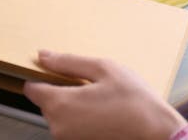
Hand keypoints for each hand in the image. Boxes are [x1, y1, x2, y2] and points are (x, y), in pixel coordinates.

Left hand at [23, 50, 187, 139]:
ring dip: (72, 103)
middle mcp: (57, 127)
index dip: (42, 75)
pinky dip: (81, 116)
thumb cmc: (133, 99)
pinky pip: (71, 125)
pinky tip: (102, 110)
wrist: (155, 132)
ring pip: (59, 113)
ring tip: (100, 96)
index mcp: (60, 104)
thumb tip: (42, 56)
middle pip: (45, 101)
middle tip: (90, 82)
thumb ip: (68, 62)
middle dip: (61, 89)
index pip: (31, 88)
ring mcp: (68, 139)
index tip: (59, 70)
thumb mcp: (103, 69)